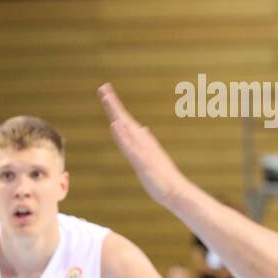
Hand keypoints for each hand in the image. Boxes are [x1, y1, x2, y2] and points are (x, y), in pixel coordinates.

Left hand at [98, 83, 191, 208]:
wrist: (174, 191)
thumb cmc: (161, 175)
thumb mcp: (149, 155)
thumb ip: (144, 142)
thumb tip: (141, 129)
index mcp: (140, 140)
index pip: (124, 121)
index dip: (114, 107)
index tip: (105, 92)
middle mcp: (141, 141)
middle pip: (123, 119)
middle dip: (113, 103)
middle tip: (102, 87)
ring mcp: (142, 150)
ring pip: (126, 128)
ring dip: (116, 113)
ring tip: (106, 99)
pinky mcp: (142, 161)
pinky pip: (130, 146)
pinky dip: (122, 134)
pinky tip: (115, 125)